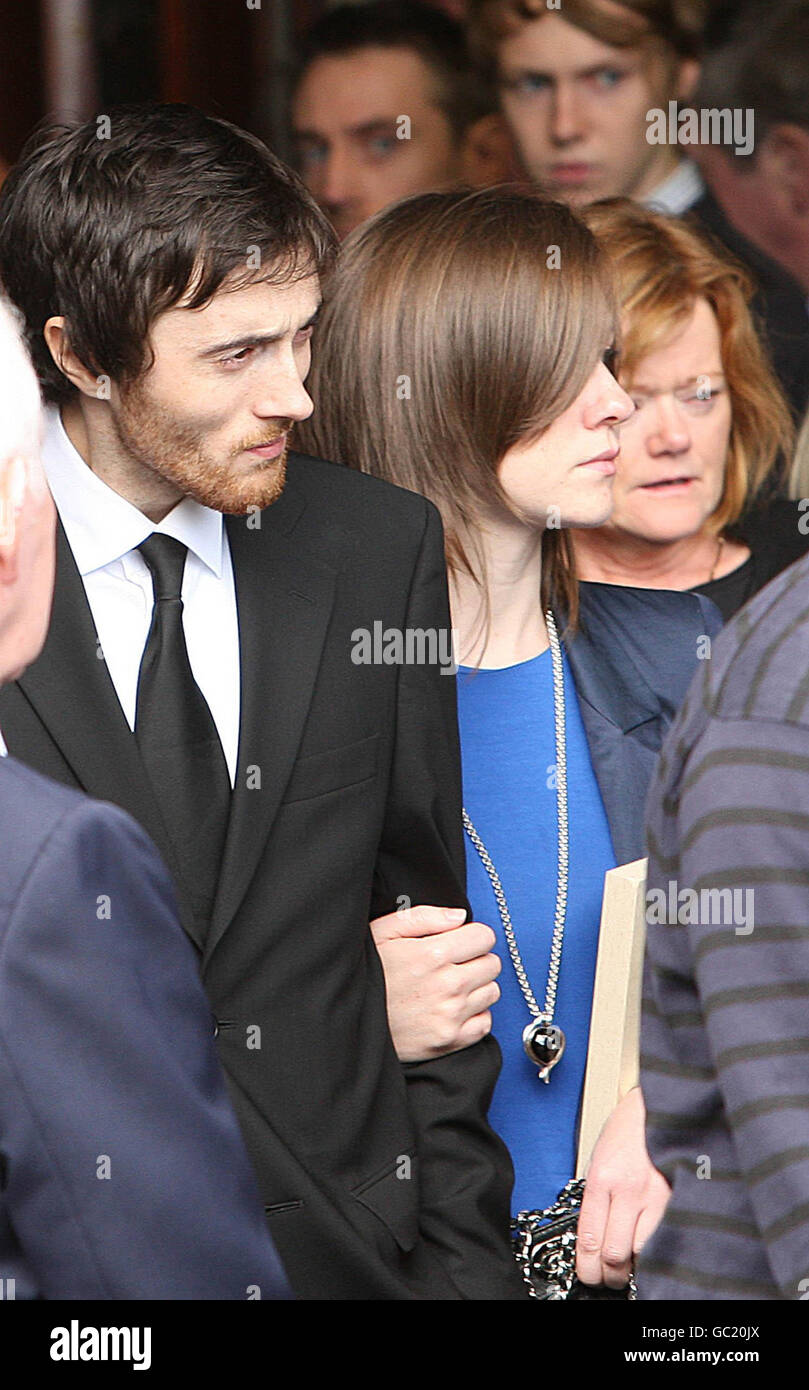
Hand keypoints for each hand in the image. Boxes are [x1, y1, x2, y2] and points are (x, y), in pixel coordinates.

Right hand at [370, 904, 501, 1062]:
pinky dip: (474, 1015)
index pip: (485, 936)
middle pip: (492, 963)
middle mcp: (448, 985)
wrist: (351, 1023)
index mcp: (433, 954)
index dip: (472, 936)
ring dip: (476, 987)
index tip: (459, 942)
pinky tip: (452, 1009)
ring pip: (492, 991)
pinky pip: (485, 1022)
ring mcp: (451, 1015)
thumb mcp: (384, 932)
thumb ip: (424, 916)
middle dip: (476, 959)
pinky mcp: (451, 1040)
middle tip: (453, 965)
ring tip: (450, 987)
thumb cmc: (368, 974)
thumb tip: (459, 916)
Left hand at [575, 1087, 670, 1287]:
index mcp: (602, 1179)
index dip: (586, 1267)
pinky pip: (663, 1238)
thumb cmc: (630, 1128)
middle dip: (608, 1274)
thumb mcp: (600, 1156)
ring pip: (640, 1253)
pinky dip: (655, 1251)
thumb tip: (592, 1232)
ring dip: (633, 1266)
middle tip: (607, 1276)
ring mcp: (655, 1197)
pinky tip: (650, 1250)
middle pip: (613, 1254)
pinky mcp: (677, 1199)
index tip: (586, 1274)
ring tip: (629, 1264)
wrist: (662, 1107)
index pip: (588, 1238)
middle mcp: (627, 1190)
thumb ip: (596, 1195)